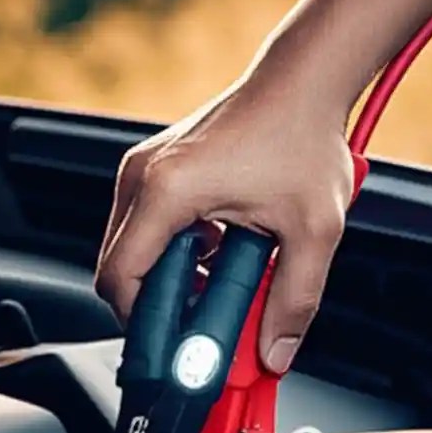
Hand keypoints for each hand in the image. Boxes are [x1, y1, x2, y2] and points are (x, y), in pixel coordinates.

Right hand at [95, 79, 354, 374]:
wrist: (303, 80)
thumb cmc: (302, 135)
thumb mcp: (312, 231)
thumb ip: (294, 300)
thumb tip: (273, 351)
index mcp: (167, 190)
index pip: (121, 279)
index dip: (142, 324)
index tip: (173, 349)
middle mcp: (142, 175)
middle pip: (118, 268)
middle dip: (156, 305)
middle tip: (198, 327)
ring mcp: (143, 168)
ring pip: (129, 249)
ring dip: (165, 278)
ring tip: (215, 286)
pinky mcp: (153, 167)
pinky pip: (143, 226)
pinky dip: (171, 252)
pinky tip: (214, 254)